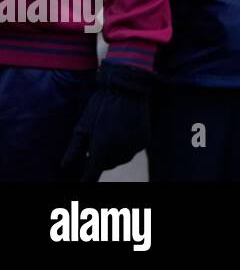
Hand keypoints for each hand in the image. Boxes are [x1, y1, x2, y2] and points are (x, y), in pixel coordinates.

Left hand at [61, 62, 153, 181]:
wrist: (128, 87)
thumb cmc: (101, 104)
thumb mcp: (83, 125)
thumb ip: (75, 148)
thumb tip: (65, 166)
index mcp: (102, 147)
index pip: (92, 173)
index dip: (86, 178)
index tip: (82, 182)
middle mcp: (120, 149)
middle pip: (107, 165)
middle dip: (99, 161)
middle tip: (92, 150)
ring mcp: (134, 145)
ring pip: (120, 159)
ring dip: (113, 154)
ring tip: (108, 138)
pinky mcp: (145, 140)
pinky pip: (132, 151)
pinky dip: (125, 147)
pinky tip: (121, 133)